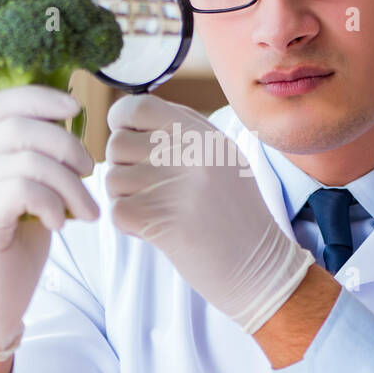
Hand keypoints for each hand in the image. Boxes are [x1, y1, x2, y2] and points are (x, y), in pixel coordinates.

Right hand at [0, 85, 98, 354]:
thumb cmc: (14, 248)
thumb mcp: (28, 192)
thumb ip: (37, 156)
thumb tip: (70, 118)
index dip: (39, 98)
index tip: (74, 107)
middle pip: (20, 128)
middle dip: (67, 145)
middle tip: (90, 173)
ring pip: (30, 161)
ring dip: (71, 184)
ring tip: (86, 210)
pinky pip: (25, 189)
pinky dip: (53, 204)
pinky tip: (59, 225)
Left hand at [104, 94, 312, 334]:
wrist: (260, 265)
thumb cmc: (236, 212)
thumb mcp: (223, 156)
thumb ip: (183, 130)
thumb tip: (130, 114)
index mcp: (201, 133)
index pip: (137, 107)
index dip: (121, 123)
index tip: (131, 142)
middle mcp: (186, 152)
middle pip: (118, 144)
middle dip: (125, 168)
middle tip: (152, 189)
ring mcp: (172, 184)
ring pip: (113, 180)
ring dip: (127, 198)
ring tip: (161, 210)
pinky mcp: (157, 219)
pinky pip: (116, 211)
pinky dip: (130, 225)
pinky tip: (159, 230)